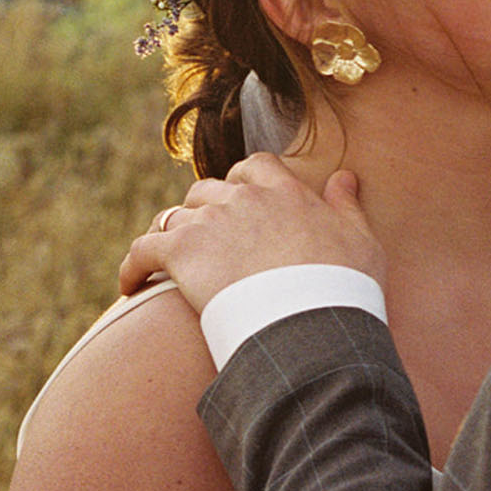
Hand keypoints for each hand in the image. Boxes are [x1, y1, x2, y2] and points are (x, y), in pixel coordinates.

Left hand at [119, 155, 385, 310]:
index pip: (255, 167)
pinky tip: (129, 285)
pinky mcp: (181, 252)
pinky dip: (132, 266)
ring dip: (170, 235)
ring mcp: (209, 222)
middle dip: (203, 209)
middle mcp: (243, 198)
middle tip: (204, 238)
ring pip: (174, 217)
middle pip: (208, 189)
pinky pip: (142, 251)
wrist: (310, 323)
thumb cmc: (344, 288)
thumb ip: (347, 206)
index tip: (242, 198)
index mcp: (285, 191)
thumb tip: (344, 177)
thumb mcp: (361, 242)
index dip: (244, 180)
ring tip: (166, 263)